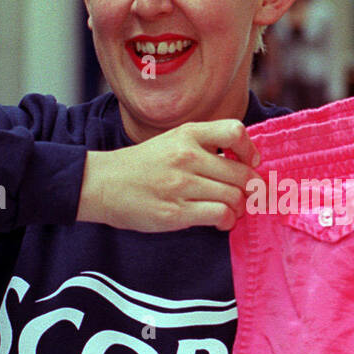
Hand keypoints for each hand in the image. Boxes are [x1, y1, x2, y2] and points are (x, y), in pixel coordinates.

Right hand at [77, 119, 260, 231]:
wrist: (102, 184)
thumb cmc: (141, 166)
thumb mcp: (171, 142)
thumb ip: (203, 146)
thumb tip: (243, 163)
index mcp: (187, 134)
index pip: (235, 132)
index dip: (250, 150)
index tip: (249, 163)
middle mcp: (186, 156)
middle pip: (241, 173)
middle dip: (251, 189)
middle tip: (246, 197)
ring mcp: (181, 184)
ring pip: (234, 196)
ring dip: (240, 208)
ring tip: (231, 211)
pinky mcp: (176, 211)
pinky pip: (219, 215)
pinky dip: (227, 221)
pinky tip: (220, 222)